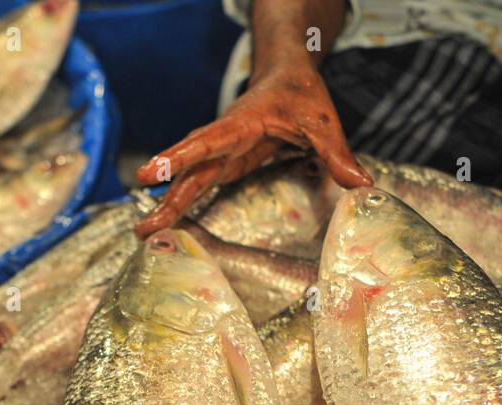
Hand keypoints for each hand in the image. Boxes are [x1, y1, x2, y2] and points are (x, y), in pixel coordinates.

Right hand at [133, 66, 371, 236]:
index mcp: (241, 123)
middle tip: (142, 225)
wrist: (286, 75)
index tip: (148, 172)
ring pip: (189, 180)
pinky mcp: (224, 163)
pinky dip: (181, 203)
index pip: (206, 142)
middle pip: (189, 170)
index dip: (177, 158)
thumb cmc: (300, 94)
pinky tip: (166, 222)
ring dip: (168, 205)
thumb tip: (360, 186)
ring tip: (144, 232)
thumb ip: (337, 155)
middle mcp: (224, 140)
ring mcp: (221, 153)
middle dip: (165, 197)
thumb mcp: (323, 122)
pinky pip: (198, 184)